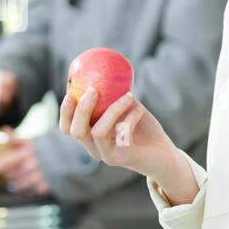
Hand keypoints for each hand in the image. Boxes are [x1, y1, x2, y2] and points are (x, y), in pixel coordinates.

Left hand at [0, 126, 49, 195]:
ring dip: (19, 182)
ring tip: (27, 175)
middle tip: (17, 170)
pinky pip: (33, 191)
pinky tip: (38, 181)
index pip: (4, 161)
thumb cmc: (50, 148)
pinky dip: (33, 187)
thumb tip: (5, 130)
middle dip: (9, 174)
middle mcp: (32, 164)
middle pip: (10, 175)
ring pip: (20, 185)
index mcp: (26, 152)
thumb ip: (17, 139)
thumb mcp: (33, 141)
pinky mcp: (49, 185)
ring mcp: (41, 175)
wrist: (74, 155)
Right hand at [59, 87, 180, 184]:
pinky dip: (130, 117)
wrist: (164, 153)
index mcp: (90, 137)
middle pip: (76, 131)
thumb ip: (114, 95)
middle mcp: (95, 148)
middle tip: (92, 90)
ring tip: (128, 95)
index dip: (64, 113)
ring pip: (98, 132)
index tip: (70, 93)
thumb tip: (107, 70)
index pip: (67, 128)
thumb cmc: (142, 128)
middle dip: (81, 109)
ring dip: (112, 110)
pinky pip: (122, 134)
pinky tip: (140, 109)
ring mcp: (108, 155)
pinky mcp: (124, 158)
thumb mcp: (126, 109)